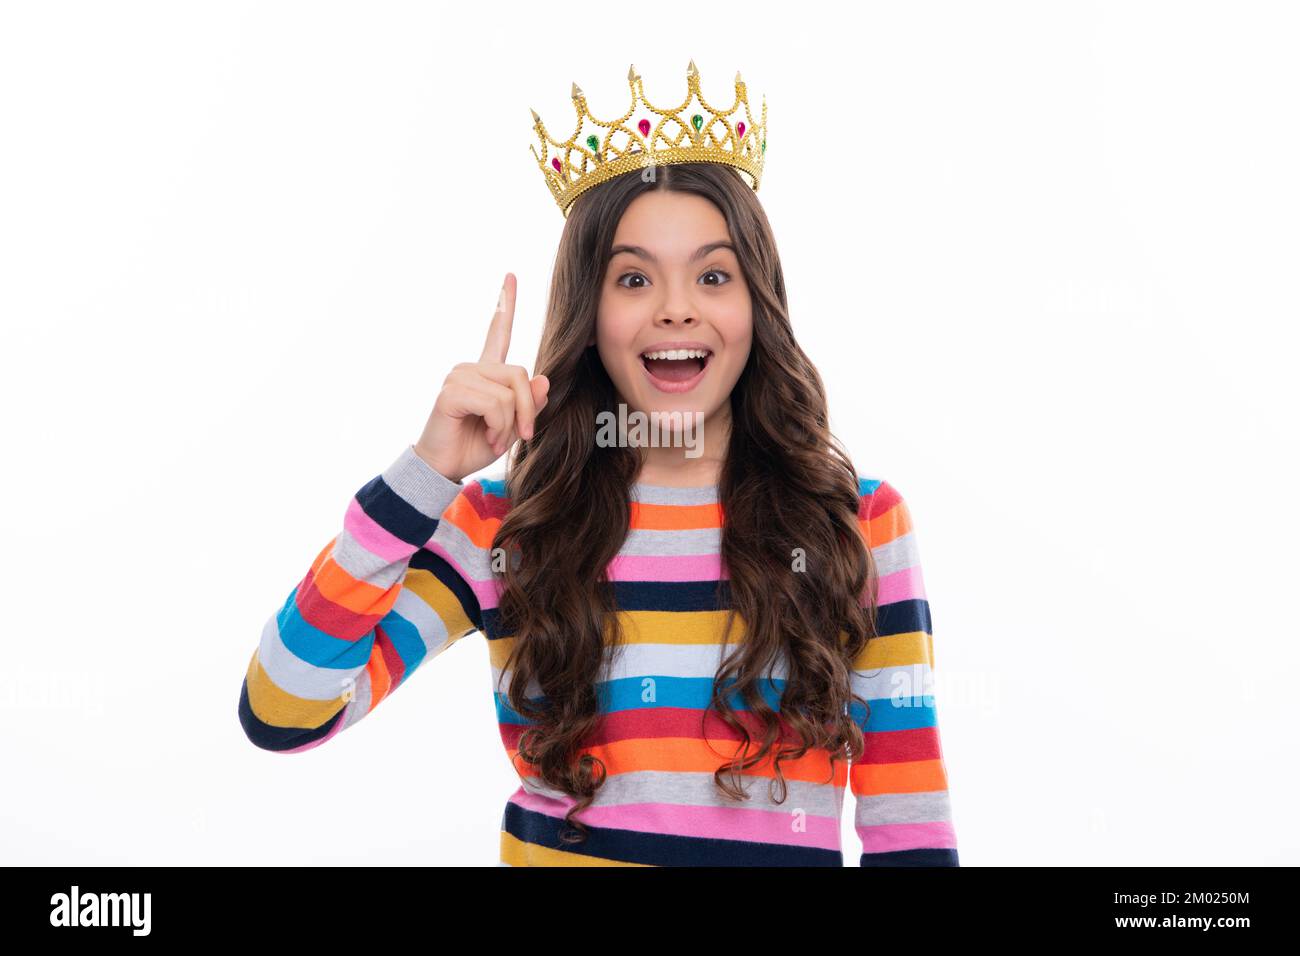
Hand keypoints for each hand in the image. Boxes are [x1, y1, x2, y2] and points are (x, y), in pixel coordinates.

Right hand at [412, 273, 549, 482]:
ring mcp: (459, 376)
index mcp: (486, 372)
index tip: (510, 276)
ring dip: (510, 424)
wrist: (445, 468)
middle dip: (529, 410)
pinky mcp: (452, 391)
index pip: (497, 332)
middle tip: (523, 435)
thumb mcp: (512, 426)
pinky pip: (495, 404)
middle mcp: (471, 368)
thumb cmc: (475, 446)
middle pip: (520, 374)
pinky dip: (499, 426)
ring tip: (497, 439)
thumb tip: (545, 379)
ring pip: (510, 392)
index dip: (504, 305)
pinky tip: (488, 437)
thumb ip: (530, 403)